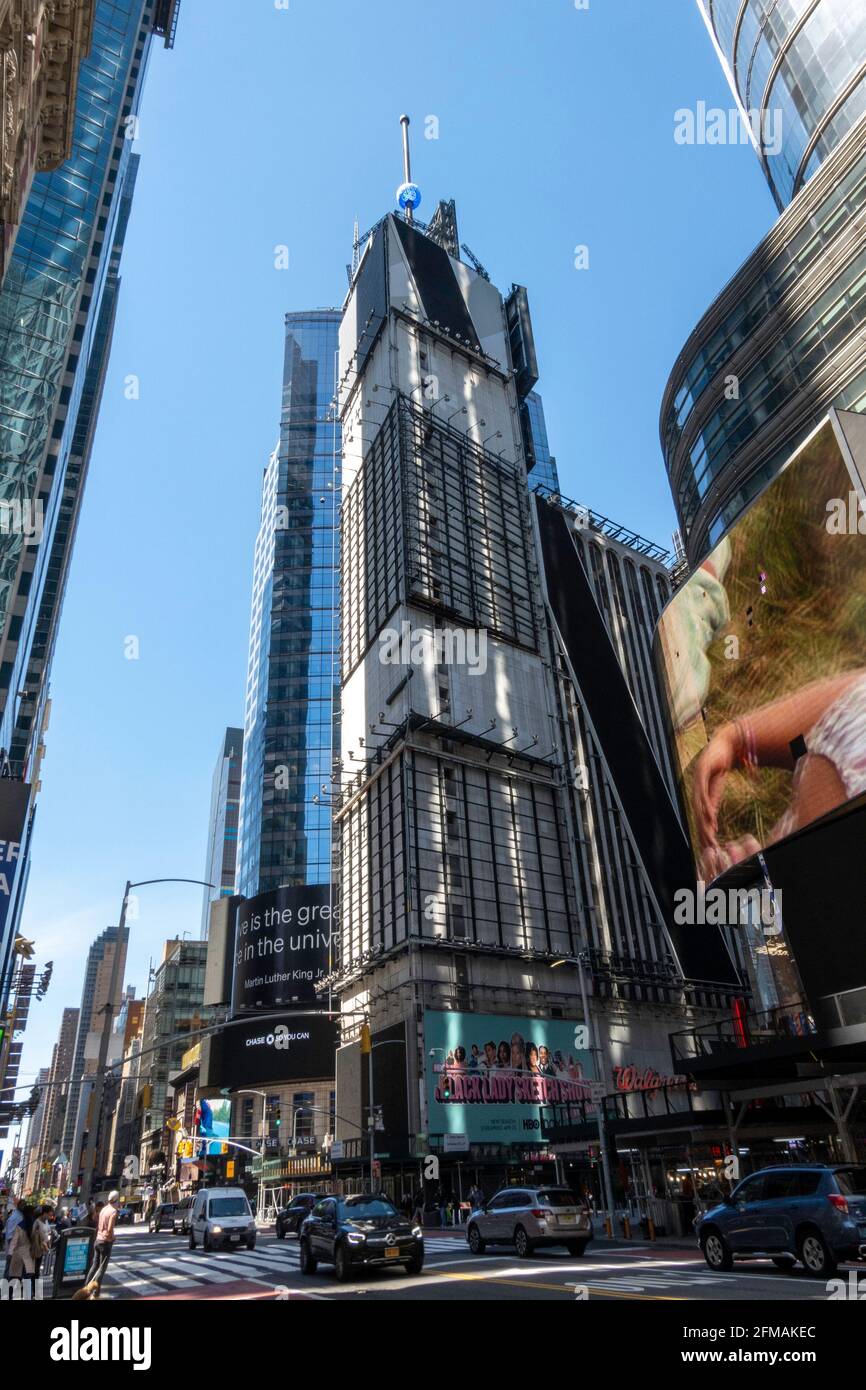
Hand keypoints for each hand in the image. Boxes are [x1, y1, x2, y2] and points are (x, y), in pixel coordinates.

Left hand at [692, 723, 742, 847]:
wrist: (730, 738)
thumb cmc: (733, 756)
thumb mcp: (734, 775)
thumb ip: (740, 781)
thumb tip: (753, 780)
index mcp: (707, 789)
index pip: (704, 812)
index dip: (706, 827)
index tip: (710, 842)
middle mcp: (700, 785)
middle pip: (700, 812)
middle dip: (703, 829)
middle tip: (708, 845)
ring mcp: (700, 778)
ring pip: (700, 804)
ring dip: (704, 821)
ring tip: (709, 835)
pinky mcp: (702, 771)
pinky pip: (704, 792)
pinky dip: (706, 804)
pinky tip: (709, 816)